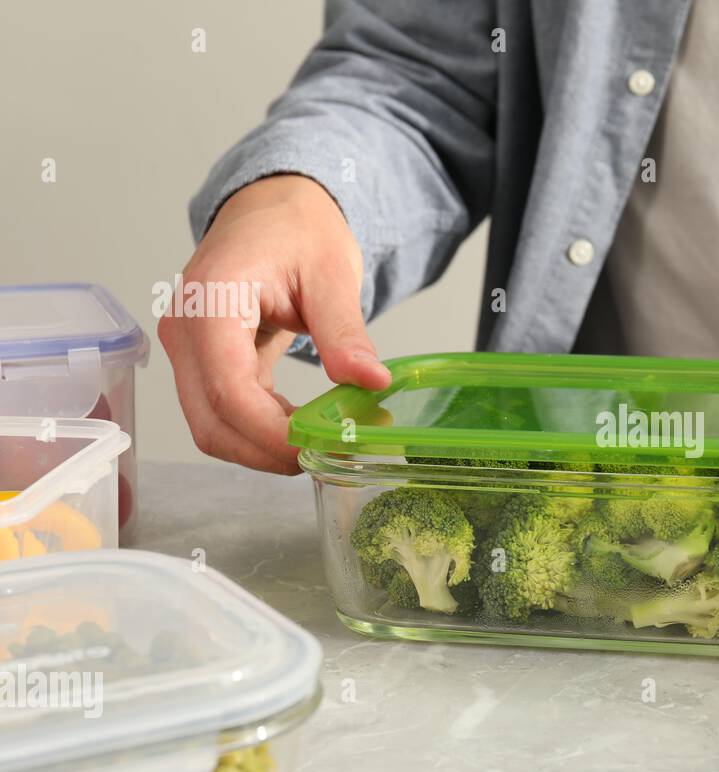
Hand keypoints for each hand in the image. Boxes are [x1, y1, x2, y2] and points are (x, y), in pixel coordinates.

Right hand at [158, 175, 390, 473]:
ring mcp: (188, 349)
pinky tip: (304, 428)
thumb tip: (371, 382)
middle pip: (211, 421)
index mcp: (211, 301)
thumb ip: (345, 331)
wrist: (275, 208)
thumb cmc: (298, 228)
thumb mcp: (332, 273)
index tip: (321, 448)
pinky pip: (222, 413)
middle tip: (329, 456)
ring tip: (322, 443)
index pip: (228, 389)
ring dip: (263, 448)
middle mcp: (185, 330)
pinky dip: (260, 431)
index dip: (271, 433)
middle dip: (268, 452)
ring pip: (211, 426)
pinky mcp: (203, 362)